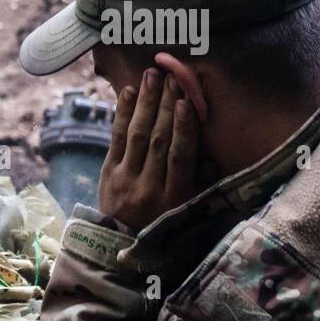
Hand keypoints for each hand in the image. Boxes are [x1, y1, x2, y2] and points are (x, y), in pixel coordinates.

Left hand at [98, 68, 199, 230]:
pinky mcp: (108, 172)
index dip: (183, 129)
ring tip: (152, 76)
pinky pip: (116, 139)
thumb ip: (201, 183)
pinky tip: (128, 92)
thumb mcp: (187, 211)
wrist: (121, 244)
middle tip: (172, 78)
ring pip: (137, 135)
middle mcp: (148, 188)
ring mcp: (125, 179)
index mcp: (174, 198)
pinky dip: (122, 114)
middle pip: (158, 141)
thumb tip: (211, 156)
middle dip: (165, 106)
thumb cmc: (164, 223)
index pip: (179, 158)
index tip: (186, 102)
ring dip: (145, 103)